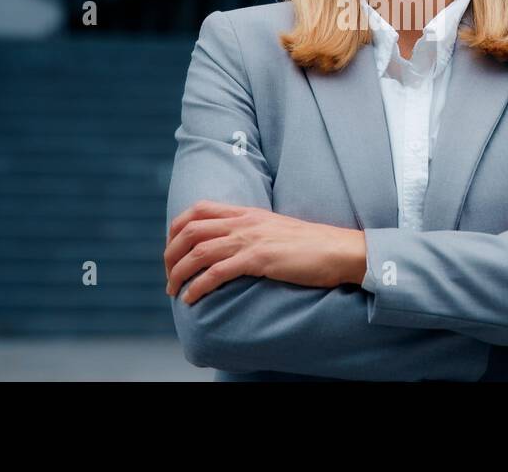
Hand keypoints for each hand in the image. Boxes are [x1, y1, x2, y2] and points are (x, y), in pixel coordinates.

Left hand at [164, 200, 366, 303]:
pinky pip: (217, 272)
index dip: (177, 228)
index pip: (198, 209)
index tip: (172, 248)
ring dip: (179, 273)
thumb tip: (233, 246)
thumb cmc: (311, 245)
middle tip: (168, 275)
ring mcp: (250, 239)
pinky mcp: (259, 259)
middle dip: (171, 253)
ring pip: (198, 252)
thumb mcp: (275, 229)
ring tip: (173, 291)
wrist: (339, 249)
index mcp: (247, 212)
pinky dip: (198, 286)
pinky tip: (191, 299)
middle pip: (190, 230)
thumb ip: (253, 231)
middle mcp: (244, 222)